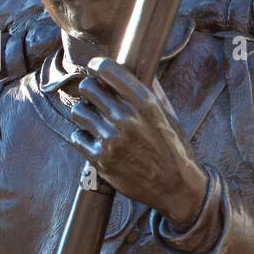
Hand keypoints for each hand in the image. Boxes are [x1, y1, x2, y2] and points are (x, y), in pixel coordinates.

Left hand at [69, 57, 208, 228]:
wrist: (175, 187)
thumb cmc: (173, 149)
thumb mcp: (168, 116)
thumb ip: (149, 90)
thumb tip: (131, 66)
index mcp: (146, 104)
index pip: (108, 70)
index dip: (98, 66)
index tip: (96, 69)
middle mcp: (127, 120)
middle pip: (88, 88)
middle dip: (91, 91)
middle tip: (96, 99)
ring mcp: (112, 141)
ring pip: (78, 111)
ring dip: (84, 113)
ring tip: (95, 120)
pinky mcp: (101, 160)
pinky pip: (77, 136)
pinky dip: (84, 137)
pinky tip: (96, 140)